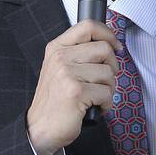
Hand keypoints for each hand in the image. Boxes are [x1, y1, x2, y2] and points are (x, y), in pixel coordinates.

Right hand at [26, 19, 120, 154]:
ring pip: (109, 73)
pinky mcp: (76, 92)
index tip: (115, 47)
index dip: (108, 34)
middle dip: (111, 67)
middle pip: (104, 49)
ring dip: (108, 89)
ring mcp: (67, 74)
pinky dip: (105, 104)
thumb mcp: (60, 69)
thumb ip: (79, 54)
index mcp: (56, 48)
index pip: (88, 26)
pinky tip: (92, 108)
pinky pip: (107, 93)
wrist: (40, 128)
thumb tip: (111, 45)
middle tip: (101, 81)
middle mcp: (60, 58)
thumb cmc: (55, 100)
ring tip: (92, 97)